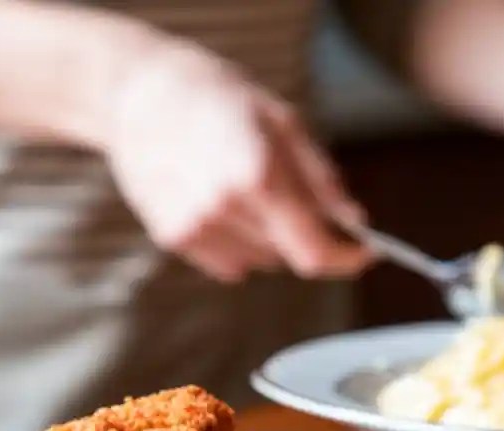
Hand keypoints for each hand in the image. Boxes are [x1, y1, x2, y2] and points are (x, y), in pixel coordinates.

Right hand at [101, 44, 370, 282]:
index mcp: (257, 176)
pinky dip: (237, 243)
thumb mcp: (283, 122)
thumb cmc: (218, 97)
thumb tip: (353, 219)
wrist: (141, 95)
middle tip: (298, 196)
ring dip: (269, 239)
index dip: (344, 259)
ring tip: (248, 189)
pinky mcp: (172, 238)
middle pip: (288, 257)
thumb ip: (320, 178)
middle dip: (305, 235)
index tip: (361, 253)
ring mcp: (194, 227)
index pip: (313, 251)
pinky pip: (227, 263)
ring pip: (258, 262)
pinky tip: (221, 201)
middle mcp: (223, 209)